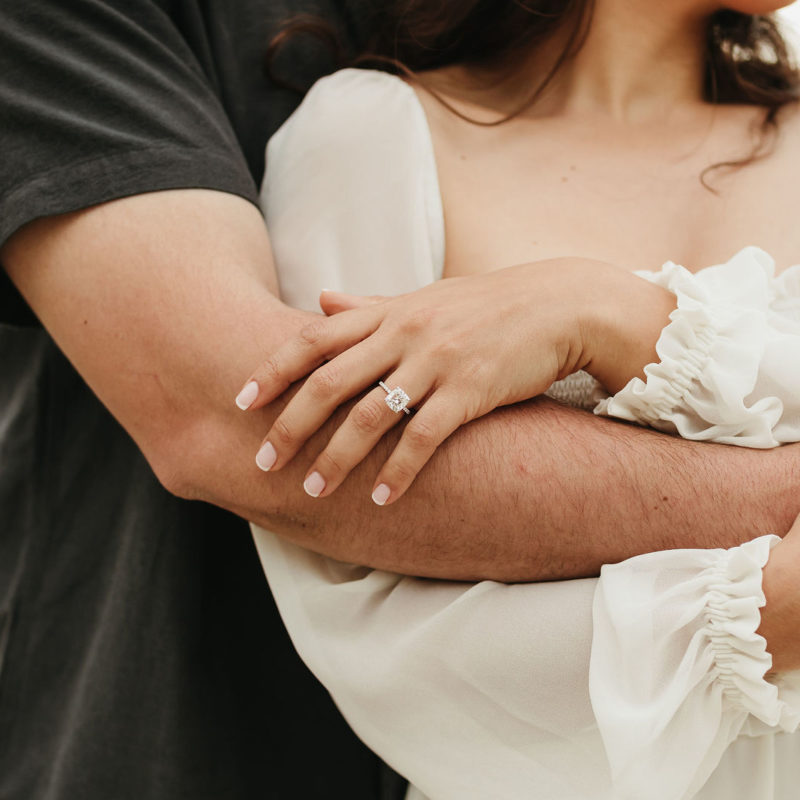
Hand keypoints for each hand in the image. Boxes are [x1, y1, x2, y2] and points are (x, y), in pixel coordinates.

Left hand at [234, 258, 672, 504]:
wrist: (559, 305)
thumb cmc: (488, 306)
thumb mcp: (424, 299)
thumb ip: (370, 306)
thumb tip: (319, 300)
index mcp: (388, 312)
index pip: (313, 338)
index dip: (272, 369)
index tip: (239, 401)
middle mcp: (404, 333)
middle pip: (329, 382)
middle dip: (290, 425)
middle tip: (261, 462)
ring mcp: (437, 361)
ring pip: (370, 414)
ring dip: (336, 458)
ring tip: (311, 492)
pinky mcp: (471, 390)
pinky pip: (424, 438)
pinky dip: (398, 472)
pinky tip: (380, 500)